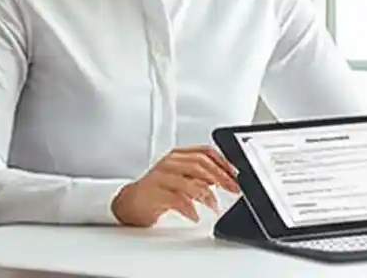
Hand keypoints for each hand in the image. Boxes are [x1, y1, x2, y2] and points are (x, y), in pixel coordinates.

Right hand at [111, 146, 240, 226]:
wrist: (130, 204)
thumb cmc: (158, 191)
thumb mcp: (181, 177)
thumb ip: (199, 174)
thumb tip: (225, 179)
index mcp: (177, 155)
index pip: (205, 152)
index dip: (223, 162)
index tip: (236, 174)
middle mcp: (170, 163)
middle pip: (200, 164)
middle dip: (221, 177)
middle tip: (233, 189)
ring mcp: (161, 177)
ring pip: (190, 180)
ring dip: (207, 195)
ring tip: (214, 205)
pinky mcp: (154, 193)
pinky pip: (176, 199)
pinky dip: (189, 208)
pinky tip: (195, 215)